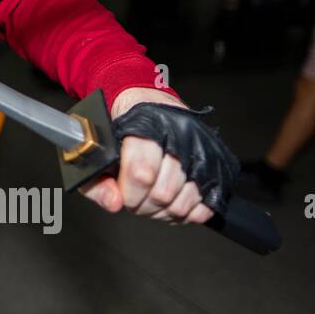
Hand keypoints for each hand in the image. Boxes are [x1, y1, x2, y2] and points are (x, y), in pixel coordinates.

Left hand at [79, 87, 213, 225]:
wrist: (145, 100)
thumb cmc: (120, 124)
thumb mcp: (98, 147)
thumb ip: (97, 180)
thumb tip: (114, 204)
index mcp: (147, 124)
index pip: (142, 172)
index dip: (129, 194)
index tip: (122, 195)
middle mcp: (180, 135)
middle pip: (163, 193)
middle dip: (142, 206)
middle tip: (134, 198)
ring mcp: (203, 151)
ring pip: (184, 202)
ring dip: (162, 211)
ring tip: (150, 199)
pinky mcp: (217, 165)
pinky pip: (205, 206)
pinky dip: (186, 213)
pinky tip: (170, 202)